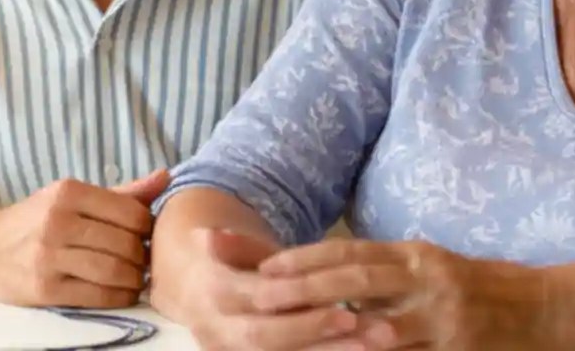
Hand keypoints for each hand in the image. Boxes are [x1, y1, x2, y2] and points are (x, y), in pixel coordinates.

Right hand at [0, 169, 169, 307]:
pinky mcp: (45, 289)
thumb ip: (121, 192)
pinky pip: (97, 295)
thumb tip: (166, 177)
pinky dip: (119, 296)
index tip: (145, 235)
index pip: (131, 212)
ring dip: (134, 278)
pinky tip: (121, 291)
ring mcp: (49, 256)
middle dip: (142, 256)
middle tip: (144, 260)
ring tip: (135, 277)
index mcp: (68, 192)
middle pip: (125, 243)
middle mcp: (58, 221)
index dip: (147, 227)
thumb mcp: (72, 197)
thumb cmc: (35, 220)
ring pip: (114, 271)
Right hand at [164, 229, 395, 350]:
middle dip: (313, 334)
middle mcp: (216, 331)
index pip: (259, 301)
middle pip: (264, 338)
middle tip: (363, 334)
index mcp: (214, 296)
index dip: (298, 305)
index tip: (345, 308)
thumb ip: (239, 248)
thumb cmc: (236, 268)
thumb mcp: (238, 253)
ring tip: (368, 348)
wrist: (205, 296)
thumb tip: (212, 235)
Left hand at [254, 239, 552, 350]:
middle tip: (263, 291)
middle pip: (356, 279)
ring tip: (295, 335)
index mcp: (416, 256)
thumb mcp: (436, 268)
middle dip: (306, 285)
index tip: (266, 263)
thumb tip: (338, 275)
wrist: (549, 310)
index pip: (350, 251)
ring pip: (378, 327)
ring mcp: (443, 318)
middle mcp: (426, 280)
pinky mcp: (458, 350)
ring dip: (335, 332)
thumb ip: (390, 272)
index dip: (306, 257)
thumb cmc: (485, 288)